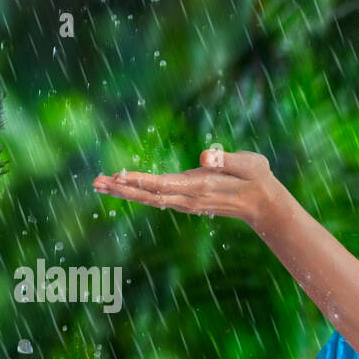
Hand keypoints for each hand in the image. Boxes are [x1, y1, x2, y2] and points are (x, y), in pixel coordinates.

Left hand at [93, 149, 288, 232]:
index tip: (118, 175)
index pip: (163, 185)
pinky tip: (122, 188)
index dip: (139, 181)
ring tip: (99, 183)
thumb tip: (206, 154)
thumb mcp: (248, 163)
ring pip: (148, 199)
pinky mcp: (185, 201)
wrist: (263, 203)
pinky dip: (136, 193)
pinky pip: (155, 199)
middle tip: (95, 181)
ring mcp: (185, 202)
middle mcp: (188, 198)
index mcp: (199, 186)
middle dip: (121, 188)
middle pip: (148, 195)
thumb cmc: (256, 178)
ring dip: (124, 192)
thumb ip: (227, 159)